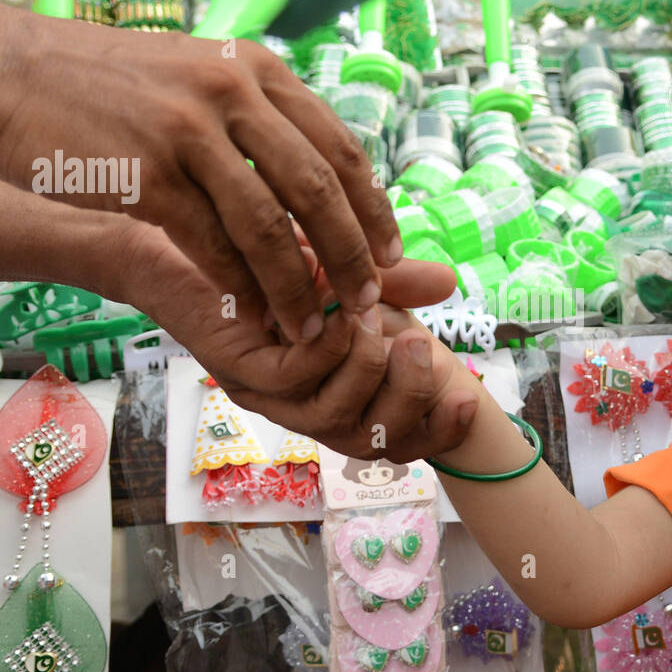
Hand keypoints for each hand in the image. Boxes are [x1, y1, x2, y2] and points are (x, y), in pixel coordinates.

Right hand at [0, 19, 397, 344]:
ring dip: (299, 287)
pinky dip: (240, 289)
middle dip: (353, 255)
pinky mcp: (148, 174)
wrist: (6, 72)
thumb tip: (318, 176)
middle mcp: (232, 91)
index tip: (390, 254)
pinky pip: (213, 245)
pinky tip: (253, 318)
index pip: (340, 147)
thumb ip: (254, 116)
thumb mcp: (197, 75)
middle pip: (320, 188)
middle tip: (367, 301)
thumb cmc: (105, 86)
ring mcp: (190, 131)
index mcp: (254, 69)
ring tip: (312, 328)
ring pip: (271, 226)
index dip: (373, 208)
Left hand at [113, 218, 476, 459]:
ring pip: (335, 417)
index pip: (396, 442)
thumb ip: (396, 282)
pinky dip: (330, 350)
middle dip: (409, 398)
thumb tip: (449, 283)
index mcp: (335, 395)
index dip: (438, 432)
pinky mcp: (239, 373)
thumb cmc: (275, 256)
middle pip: (370, 442)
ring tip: (380, 322)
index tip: (472, 400)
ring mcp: (269, 398)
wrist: (199, 228)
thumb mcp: (352, 268)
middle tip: (420, 347)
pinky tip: (346, 314)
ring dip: (368, 370)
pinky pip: (297, 380)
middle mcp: (301, 409)